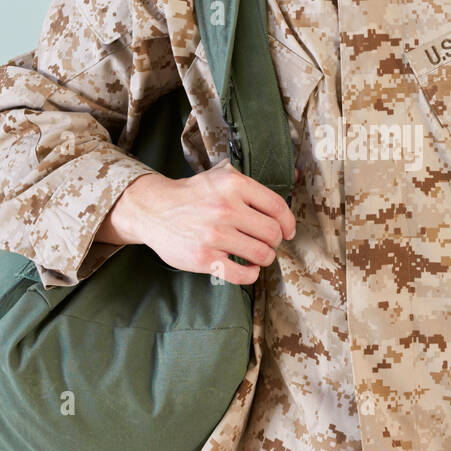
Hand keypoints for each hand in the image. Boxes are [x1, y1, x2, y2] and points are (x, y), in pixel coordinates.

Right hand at [96, 163, 296, 284]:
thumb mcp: (221, 176)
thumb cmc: (193, 195)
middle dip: (274, 241)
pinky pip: (242, 274)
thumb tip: (297, 175)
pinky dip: (251, 274)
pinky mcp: (204, 258)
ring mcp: (215, 235)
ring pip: (261, 254)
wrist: (154, 210)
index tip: (287, 231)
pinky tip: (247, 268)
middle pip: (272, 233)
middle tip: (266, 242)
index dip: (288, 223)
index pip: (277, 207)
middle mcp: (226, 208)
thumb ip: (252, 181)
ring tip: (257, 255)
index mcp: (234, 185)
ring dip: (265, 258)